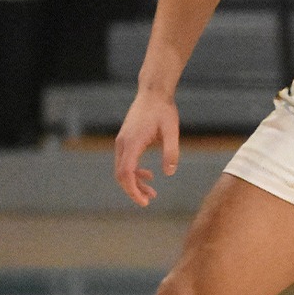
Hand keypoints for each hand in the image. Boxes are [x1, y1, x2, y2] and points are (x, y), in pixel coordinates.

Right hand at [114, 90, 179, 204]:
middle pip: (121, 175)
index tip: (144, 202)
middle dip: (133, 190)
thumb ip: (171, 151)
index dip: (132, 190)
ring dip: (135, 182)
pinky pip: (126, 161)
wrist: (153, 92)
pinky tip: (149, 175)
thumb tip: (169, 173)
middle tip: (149, 200)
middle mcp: (123, 143)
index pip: (125, 174)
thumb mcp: (172, 130)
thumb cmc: (163, 110)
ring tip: (151, 193)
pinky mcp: (126, 139)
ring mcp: (122, 141)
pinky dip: (134, 172)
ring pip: (122, 169)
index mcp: (132, 143)